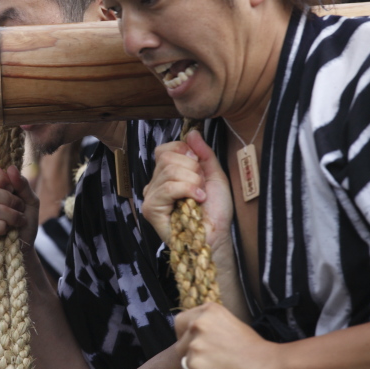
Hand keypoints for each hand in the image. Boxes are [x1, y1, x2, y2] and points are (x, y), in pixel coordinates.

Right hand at [0, 164, 39, 261]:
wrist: (20, 250)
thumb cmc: (22, 224)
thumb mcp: (30, 202)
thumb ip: (22, 184)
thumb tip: (11, 168)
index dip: (2, 178)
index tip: (13, 190)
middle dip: (12, 203)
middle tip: (19, 212)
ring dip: (10, 217)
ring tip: (16, 223)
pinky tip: (3, 231)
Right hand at [142, 130, 232, 250]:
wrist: (218, 236)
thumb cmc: (216, 210)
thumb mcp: (214, 174)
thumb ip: (203, 153)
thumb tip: (192, 132)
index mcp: (166, 175)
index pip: (165, 150)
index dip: (184, 152)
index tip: (200, 166)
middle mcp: (155, 184)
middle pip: (167, 158)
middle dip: (192, 169)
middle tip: (201, 187)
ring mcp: (151, 197)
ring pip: (169, 171)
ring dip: (193, 182)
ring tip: (200, 196)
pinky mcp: (151, 209)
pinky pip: (167, 187)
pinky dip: (187, 190)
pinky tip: (196, 200)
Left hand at [175, 303, 280, 368]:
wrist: (269, 367)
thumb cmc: (254, 349)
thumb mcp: (230, 323)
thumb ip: (209, 324)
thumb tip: (192, 333)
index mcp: (207, 311)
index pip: (180, 322)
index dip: (186, 336)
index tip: (195, 344)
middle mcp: (198, 325)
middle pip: (180, 345)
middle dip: (191, 355)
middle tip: (211, 362)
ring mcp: (196, 346)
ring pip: (184, 363)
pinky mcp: (196, 367)